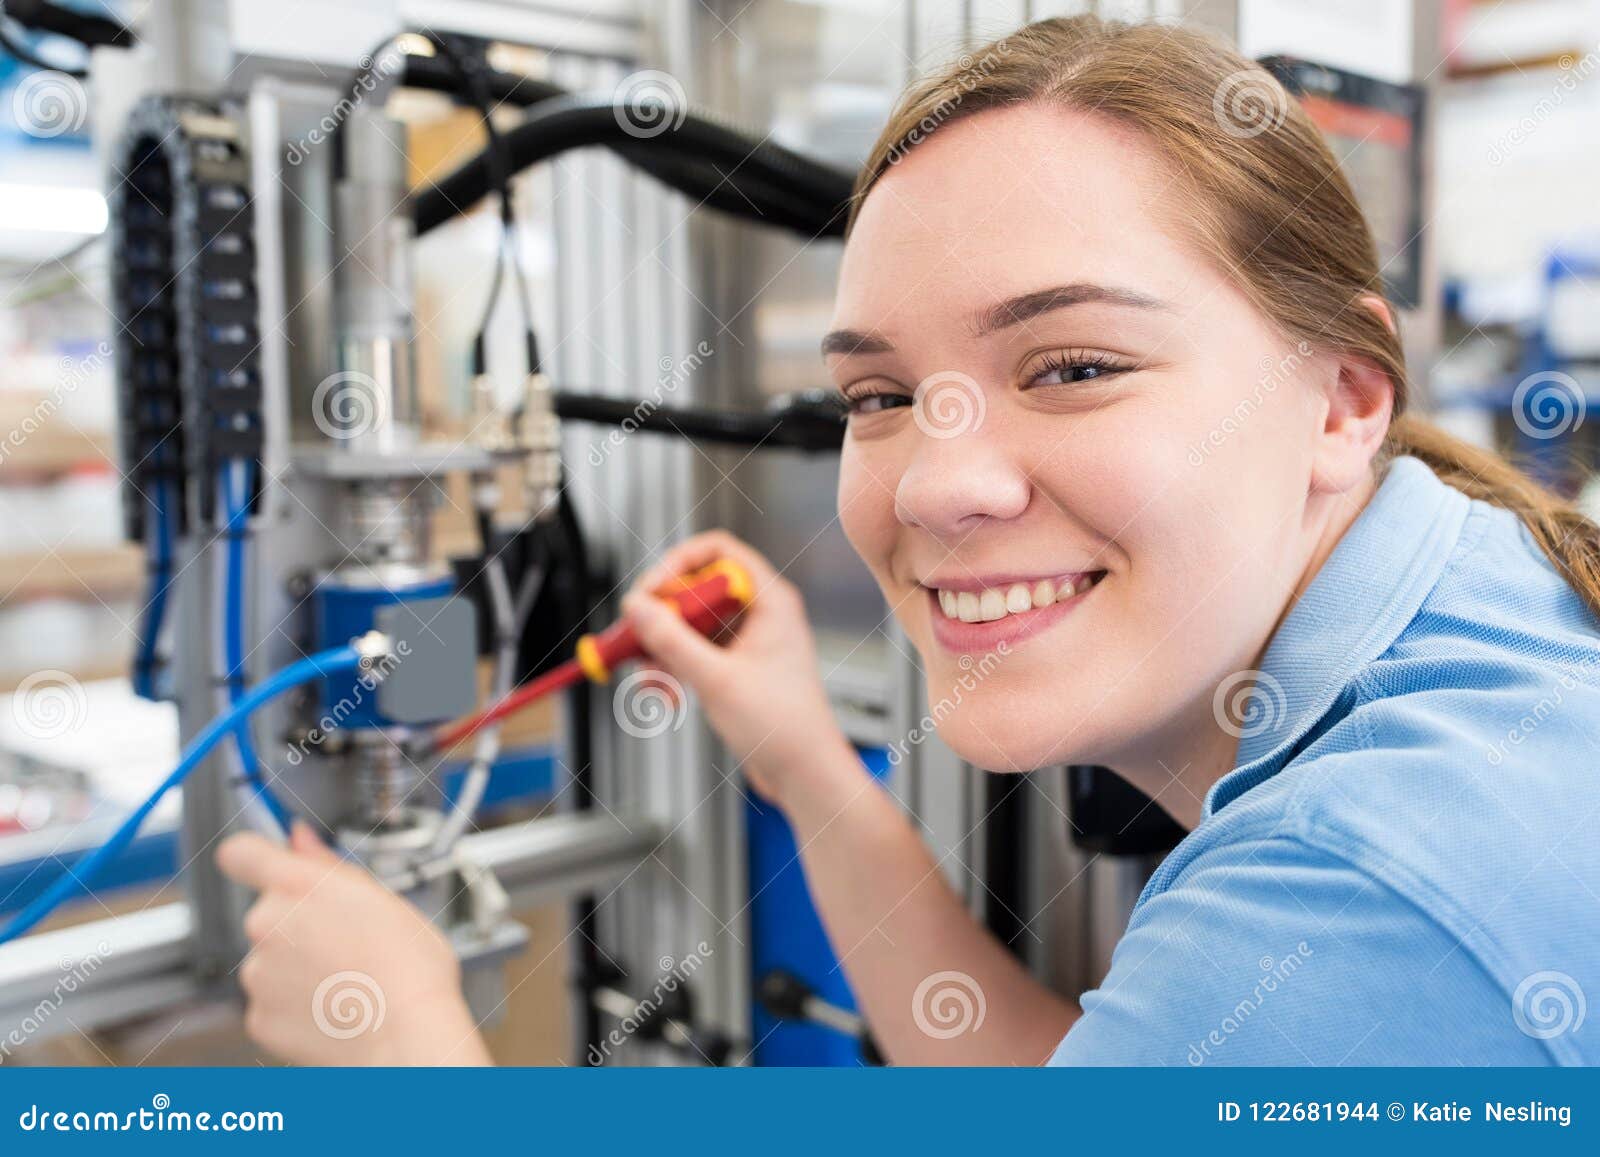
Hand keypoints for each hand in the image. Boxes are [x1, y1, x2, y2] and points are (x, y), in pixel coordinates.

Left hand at [215, 821, 489, 1065]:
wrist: (406, 1036)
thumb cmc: (409, 969)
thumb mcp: (383, 897)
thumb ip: (329, 865)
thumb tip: (300, 840)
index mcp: (298, 884)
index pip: (242, 853)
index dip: (253, 858)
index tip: (265, 865)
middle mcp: (267, 924)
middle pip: (268, 913)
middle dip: (298, 925)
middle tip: (344, 942)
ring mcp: (258, 973)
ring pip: (270, 960)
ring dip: (296, 967)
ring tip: (345, 982)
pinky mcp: (258, 1017)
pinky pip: (270, 1003)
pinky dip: (294, 1007)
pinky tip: (333, 1009)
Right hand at [621, 529, 856, 809]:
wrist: (804, 774)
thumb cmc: (784, 727)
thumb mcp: (717, 679)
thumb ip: (673, 640)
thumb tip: (638, 607)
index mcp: (770, 601)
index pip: (718, 551)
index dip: (678, 564)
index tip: (650, 592)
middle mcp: (759, 614)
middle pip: (696, 588)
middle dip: (661, 615)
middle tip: (634, 636)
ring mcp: (747, 641)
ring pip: (690, 623)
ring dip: (662, 646)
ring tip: (650, 678)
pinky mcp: (735, 666)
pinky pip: (694, 650)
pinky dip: (673, 666)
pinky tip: (663, 691)